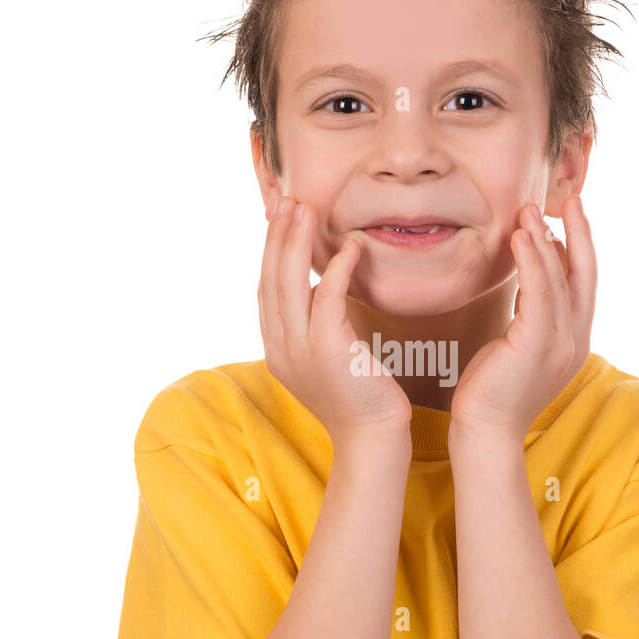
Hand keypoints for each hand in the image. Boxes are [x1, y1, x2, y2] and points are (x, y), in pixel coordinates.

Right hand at [259, 195, 412, 446]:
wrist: (372, 438)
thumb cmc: (360, 398)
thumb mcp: (328, 357)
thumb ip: (316, 325)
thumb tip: (317, 290)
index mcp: (276, 349)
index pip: (265, 290)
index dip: (270, 252)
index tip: (279, 219)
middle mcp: (280, 348)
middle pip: (270, 280)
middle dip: (277, 237)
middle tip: (287, 201)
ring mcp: (298, 350)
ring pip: (288, 284)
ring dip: (296, 243)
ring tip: (305, 209)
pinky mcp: (326, 349)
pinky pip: (326, 298)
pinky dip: (336, 269)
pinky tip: (350, 247)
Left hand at [449, 195, 596, 440]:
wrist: (486, 431)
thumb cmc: (493, 390)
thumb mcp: (517, 344)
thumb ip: (530, 313)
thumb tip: (532, 278)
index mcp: (573, 340)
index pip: (583, 283)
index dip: (580, 246)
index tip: (570, 215)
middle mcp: (575, 340)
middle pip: (585, 274)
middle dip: (580, 233)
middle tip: (571, 197)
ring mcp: (561, 344)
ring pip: (560, 279)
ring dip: (546, 240)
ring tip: (531, 210)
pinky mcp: (538, 345)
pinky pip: (539, 293)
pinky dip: (533, 261)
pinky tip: (522, 238)